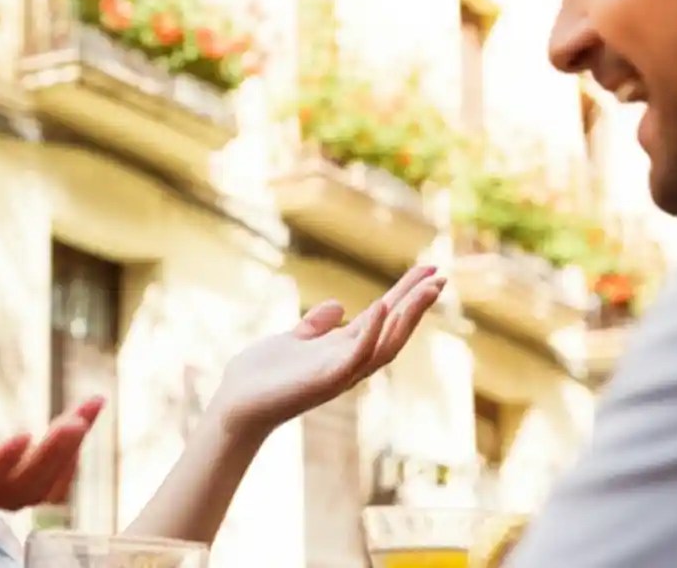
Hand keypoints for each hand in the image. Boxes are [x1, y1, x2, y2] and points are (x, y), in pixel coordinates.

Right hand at [0, 380, 103, 513]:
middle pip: (22, 487)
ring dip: (72, 448)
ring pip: (46, 484)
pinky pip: (56, 474)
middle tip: (76, 420)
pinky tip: (90, 407)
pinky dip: (76, 444)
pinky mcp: (15, 478)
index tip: (23, 434)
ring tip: (92, 404)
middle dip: (51, 456)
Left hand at [207, 265, 445, 439]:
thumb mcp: (293, 340)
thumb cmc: (261, 377)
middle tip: (440, 277)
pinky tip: (380, 307)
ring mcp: (340, 373)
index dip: (405, 295)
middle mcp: (349, 362)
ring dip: (407, 317)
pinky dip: (370, 332)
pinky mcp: (324, 380)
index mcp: (342, 349)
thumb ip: (316, 326)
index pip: (383, 318)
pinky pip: (355, 356)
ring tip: (426, 289)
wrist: (236, 405)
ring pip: (385, 345)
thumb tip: (340, 306)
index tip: (427, 270)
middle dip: (417, 305)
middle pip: (393, 331)